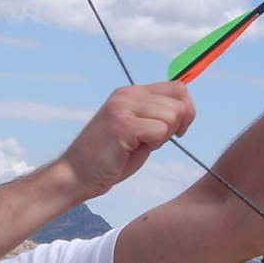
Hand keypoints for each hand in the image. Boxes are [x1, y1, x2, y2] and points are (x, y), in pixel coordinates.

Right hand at [57, 82, 194, 198]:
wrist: (77, 175)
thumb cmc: (110, 158)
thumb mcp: (137, 129)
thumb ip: (156, 116)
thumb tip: (185, 110)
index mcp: (132, 92)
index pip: (178, 88)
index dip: (186, 111)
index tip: (176, 131)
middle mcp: (127, 94)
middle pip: (179, 103)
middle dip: (174, 128)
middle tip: (150, 142)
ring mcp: (123, 107)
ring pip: (171, 116)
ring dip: (162, 137)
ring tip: (138, 145)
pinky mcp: (122, 125)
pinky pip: (159, 130)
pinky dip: (154, 144)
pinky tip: (133, 149)